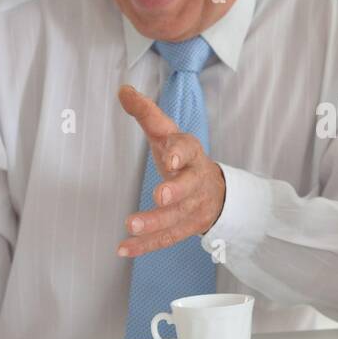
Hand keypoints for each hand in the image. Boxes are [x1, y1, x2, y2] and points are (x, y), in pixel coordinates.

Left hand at [117, 84, 225, 257]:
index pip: (188, 149)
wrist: (215, 191)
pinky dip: (145, 245)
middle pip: (188, 187)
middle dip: (176, 191)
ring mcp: (192, 207)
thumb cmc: (183, 158)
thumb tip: (122, 90)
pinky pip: (166, 239)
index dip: (179, 152)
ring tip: (131, 226)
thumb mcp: (168, 133)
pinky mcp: (185, 228)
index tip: (170, 157)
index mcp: (191, 154)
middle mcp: (195, 181)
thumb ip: (146, 113)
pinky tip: (124, 248)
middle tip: (160, 196)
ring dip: (155, 223)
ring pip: (176, 217)